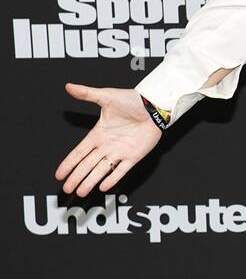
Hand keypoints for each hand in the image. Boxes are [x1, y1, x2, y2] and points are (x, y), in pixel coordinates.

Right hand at [55, 83, 164, 197]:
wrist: (154, 105)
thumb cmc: (132, 100)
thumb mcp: (107, 96)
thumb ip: (87, 94)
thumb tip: (69, 86)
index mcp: (98, 133)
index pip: (79, 152)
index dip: (69, 163)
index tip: (59, 174)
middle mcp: (107, 145)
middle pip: (88, 165)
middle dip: (76, 177)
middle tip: (67, 189)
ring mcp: (120, 152)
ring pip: (101, 170)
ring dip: (90, 181)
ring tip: (81, 192)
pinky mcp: (133, 156)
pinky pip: (121, 170)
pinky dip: (113, 178)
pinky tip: (103, 187)